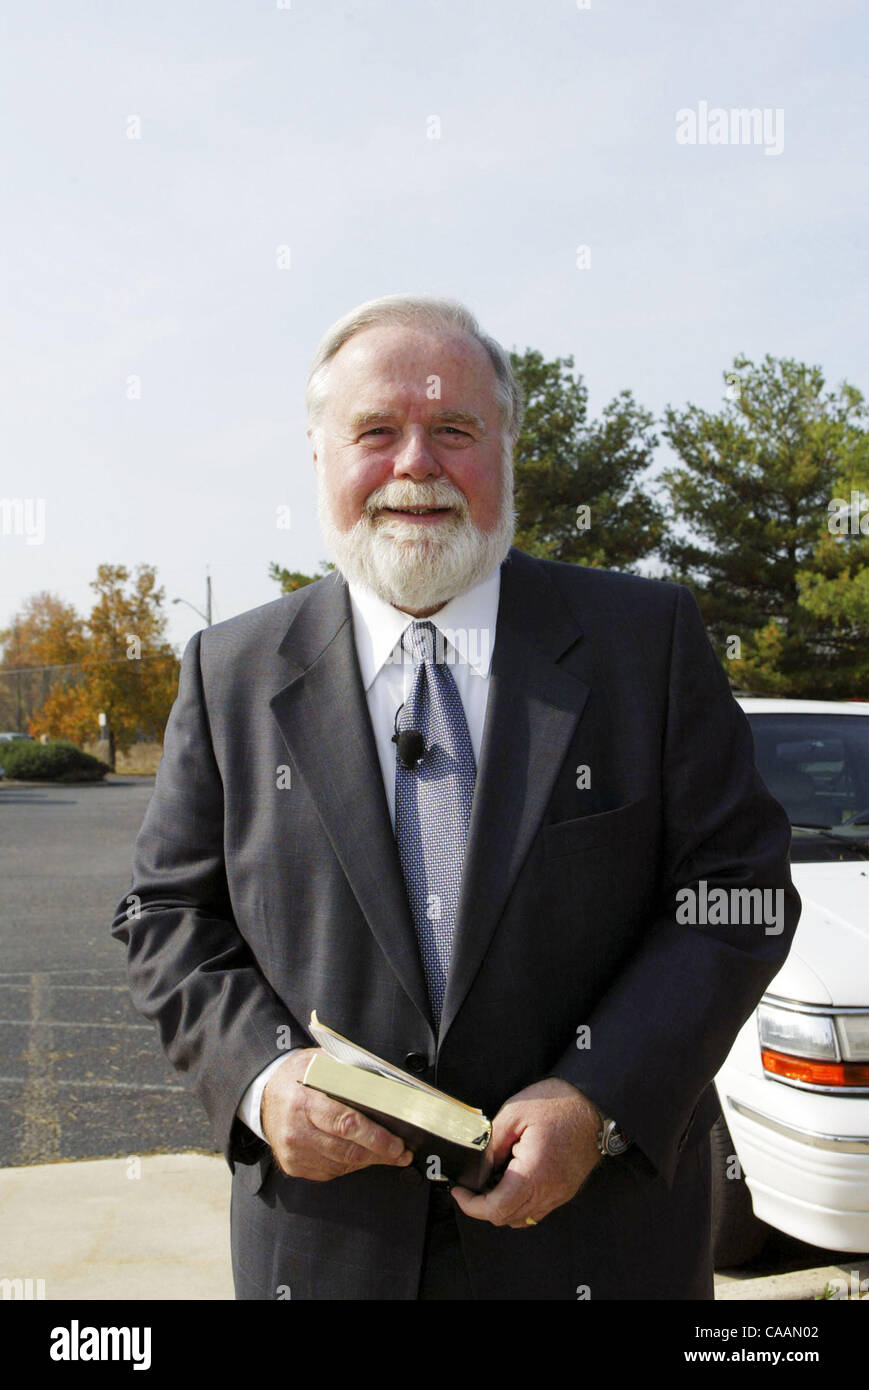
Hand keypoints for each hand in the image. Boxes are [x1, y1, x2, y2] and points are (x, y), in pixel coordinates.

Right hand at [260, 1049, 414, 1180]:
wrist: (264, 1094)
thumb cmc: (297, 1076)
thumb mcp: (320, 1063)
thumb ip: (348, 1073)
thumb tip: (385, 1086)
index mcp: (305, 1102)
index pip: (345, 1124)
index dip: (375, 1137)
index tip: (397, 1143)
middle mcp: (297, 1130)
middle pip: (347, 1150)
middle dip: (380, 1153)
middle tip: (401, 1152)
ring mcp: (294, 1152)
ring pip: (342, 1164)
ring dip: (368, 1160)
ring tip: (387, 1153)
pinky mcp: (293, 1166)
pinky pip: (331, 1171)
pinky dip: (349, 1164)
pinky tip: (360, 1154)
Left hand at [451, 1078, 601, 1227]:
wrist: (594, 1103)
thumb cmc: (557, 1103)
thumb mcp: (514, 1113)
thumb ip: (491, 1144)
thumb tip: (479, 1168)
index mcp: (533, 1173)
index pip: (497, 1208)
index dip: (472, 1206)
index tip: (460, 1191)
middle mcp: (548, 1191)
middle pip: (507, 1218)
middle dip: (482, 1207)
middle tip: (471, 1186)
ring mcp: (559, 1194)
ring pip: (522, 1219)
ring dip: (502, 1207)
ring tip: (492, 1182)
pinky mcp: (566, 1191)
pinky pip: (537, 1210)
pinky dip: (519, 1204)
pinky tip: (512, 1181)